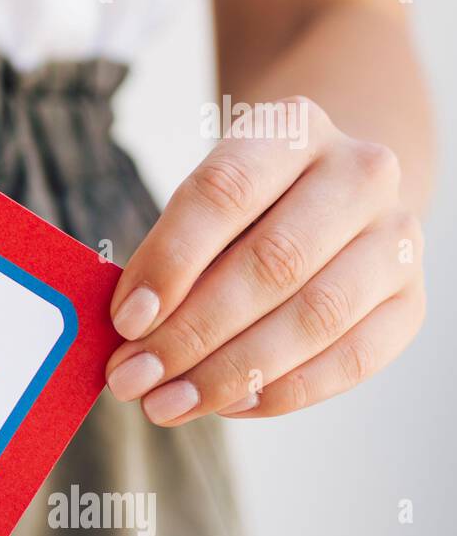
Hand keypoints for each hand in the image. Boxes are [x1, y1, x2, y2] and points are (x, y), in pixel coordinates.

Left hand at [105, 97, 423, 422]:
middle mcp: (359, 175)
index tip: (125, 321)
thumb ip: (167, 256)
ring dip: (229, 373)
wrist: (332, 195)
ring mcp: (396, 237)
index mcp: (291, 130)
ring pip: (314, 317)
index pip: (225, 193)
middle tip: (131, 378)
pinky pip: (351, 360)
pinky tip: (225, 405)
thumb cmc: (243, 207)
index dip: (170, 263)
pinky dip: (282, 392)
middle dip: (191, 333)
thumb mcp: (201, 203)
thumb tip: (129, 331)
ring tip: (165, 404)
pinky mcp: (410, 301)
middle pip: (272, 263)